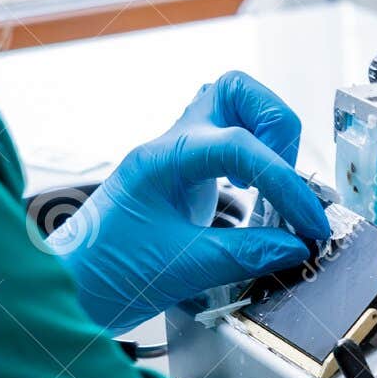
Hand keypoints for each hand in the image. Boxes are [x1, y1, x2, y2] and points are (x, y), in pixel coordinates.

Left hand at [48, 72, 331, 333]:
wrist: (68, 287)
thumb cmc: (103, 272)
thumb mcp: (180, 270)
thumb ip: (243, 255)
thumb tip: (294, 246)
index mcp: (162, 159)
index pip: (240, 146)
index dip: (284, 183)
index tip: (307, 223)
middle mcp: (171, 146)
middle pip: (237, 91)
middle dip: (277, 129)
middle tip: (288, 178)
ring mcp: (178, 157)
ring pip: (235, 107)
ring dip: (269, 139)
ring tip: (277, 186)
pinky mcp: (186, 176)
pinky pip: (231, 144)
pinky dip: (257, 161)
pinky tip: (259, 197)